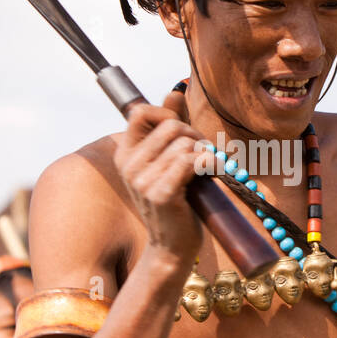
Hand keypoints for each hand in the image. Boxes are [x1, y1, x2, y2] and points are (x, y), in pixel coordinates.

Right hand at [113, 91, 208, 265]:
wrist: (173, 247)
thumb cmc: (176, 202)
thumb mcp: (169, 161)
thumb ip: (171, 126)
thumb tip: (176, 90)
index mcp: (125, 155)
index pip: (140, 112)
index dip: (166, 115)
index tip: (183, 133)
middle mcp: (128, 165)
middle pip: (170, 125)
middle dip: (194, 136)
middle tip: (202, 156)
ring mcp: (142, 180)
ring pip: (184, 143)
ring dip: (204, 153)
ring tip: (206, 170)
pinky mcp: (161, 193)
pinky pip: (191, 161)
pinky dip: (209, 164)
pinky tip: (211, 175)